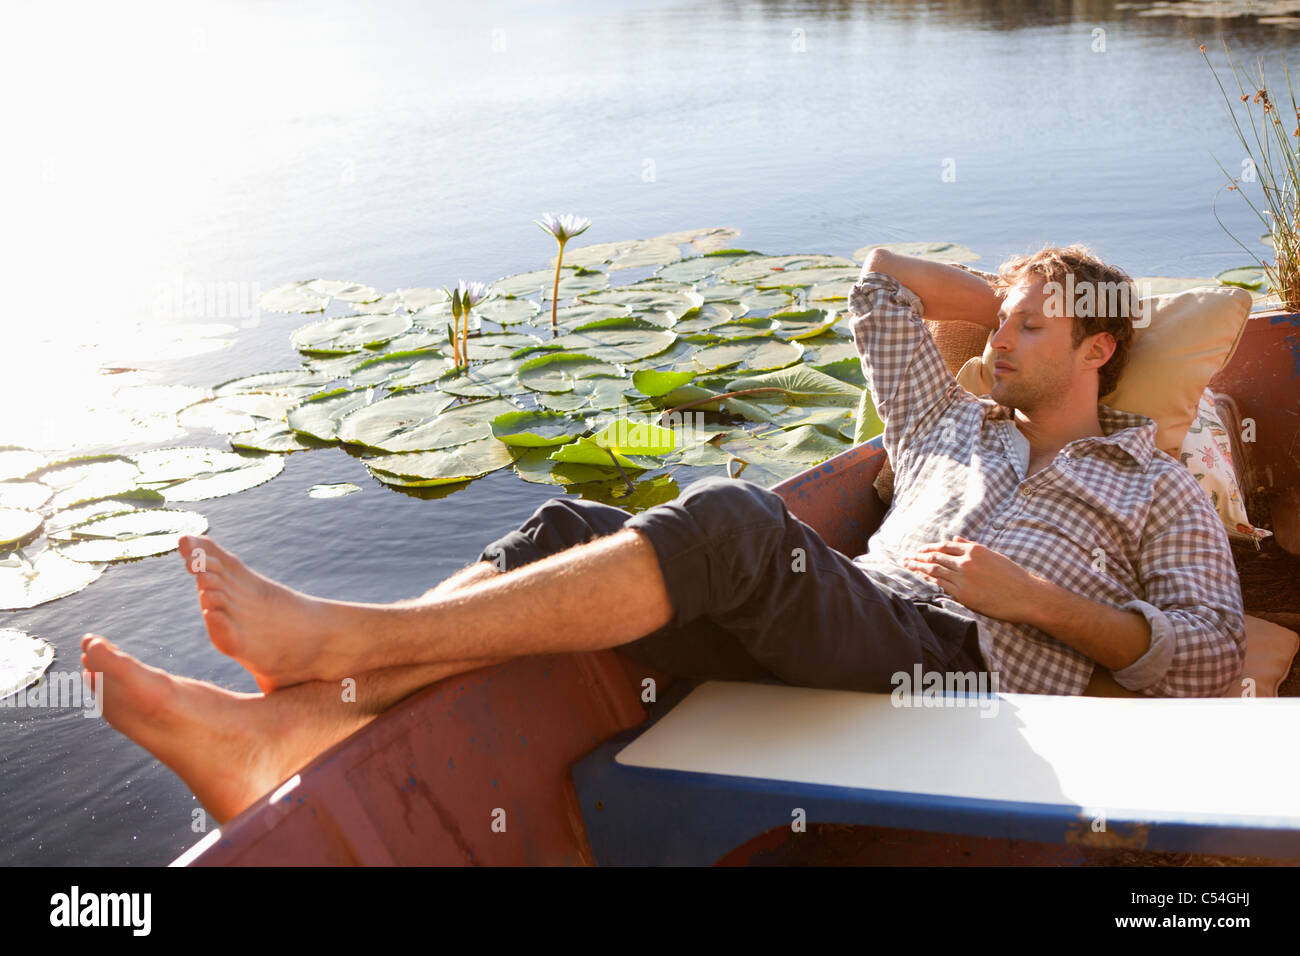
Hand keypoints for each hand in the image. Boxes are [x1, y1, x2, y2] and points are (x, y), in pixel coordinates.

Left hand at [901, 536, 1041, 622]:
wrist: (1026, 595)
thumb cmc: (1013, 576)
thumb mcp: (993, 555)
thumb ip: (972, 547)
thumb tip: (956, 539)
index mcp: (974, 550)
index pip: (944, 547)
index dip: (929, 549)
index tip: (919, 551)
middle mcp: (967, 562)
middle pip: (935, 558)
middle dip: (918, 557)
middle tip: (905, 558)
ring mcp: (964, 579)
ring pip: (935, 571)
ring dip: (919, 568)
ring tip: (908, 567)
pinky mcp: (965, 595)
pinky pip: (943, 586)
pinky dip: (931, 581)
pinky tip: (923, 580)